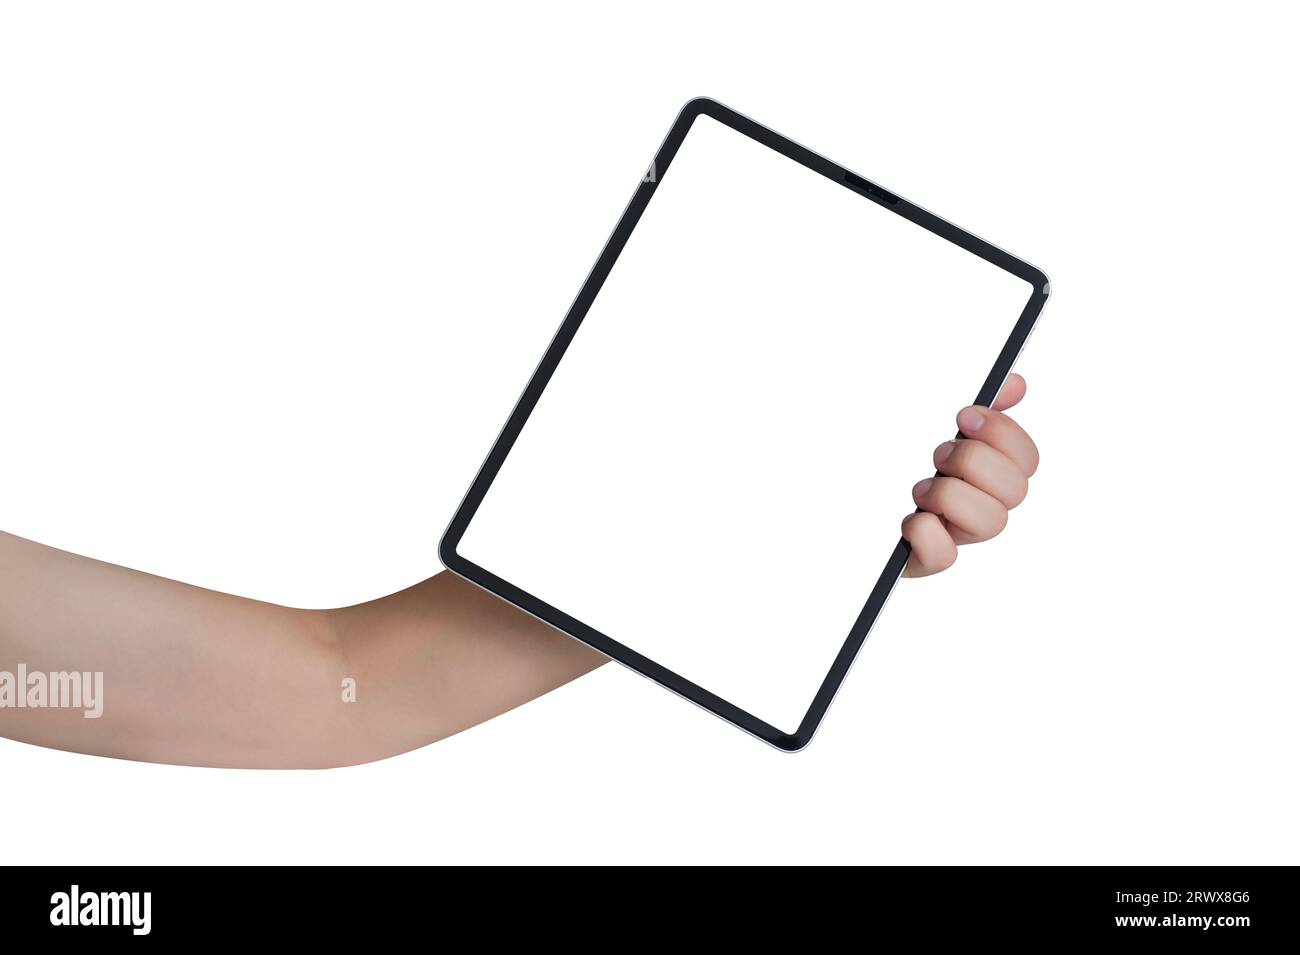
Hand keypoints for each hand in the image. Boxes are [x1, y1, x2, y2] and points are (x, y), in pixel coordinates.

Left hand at [902, 373, 1038, 576]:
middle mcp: (978, 505)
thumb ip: (970, 409)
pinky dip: (927, 534)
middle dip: (974, 462)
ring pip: (991, 523)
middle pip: (1016, 489)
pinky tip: (907, 520)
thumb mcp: (921, 423)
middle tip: (937, 454)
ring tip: (920, 488)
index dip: (1003, 434)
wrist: (834, 499)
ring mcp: (954, 534)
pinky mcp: (925, 561)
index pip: (1026, 458)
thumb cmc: (886, 460)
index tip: (963, 417)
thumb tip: (1013, 384)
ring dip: (952, 496)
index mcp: (984, 472)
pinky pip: (945, 557)